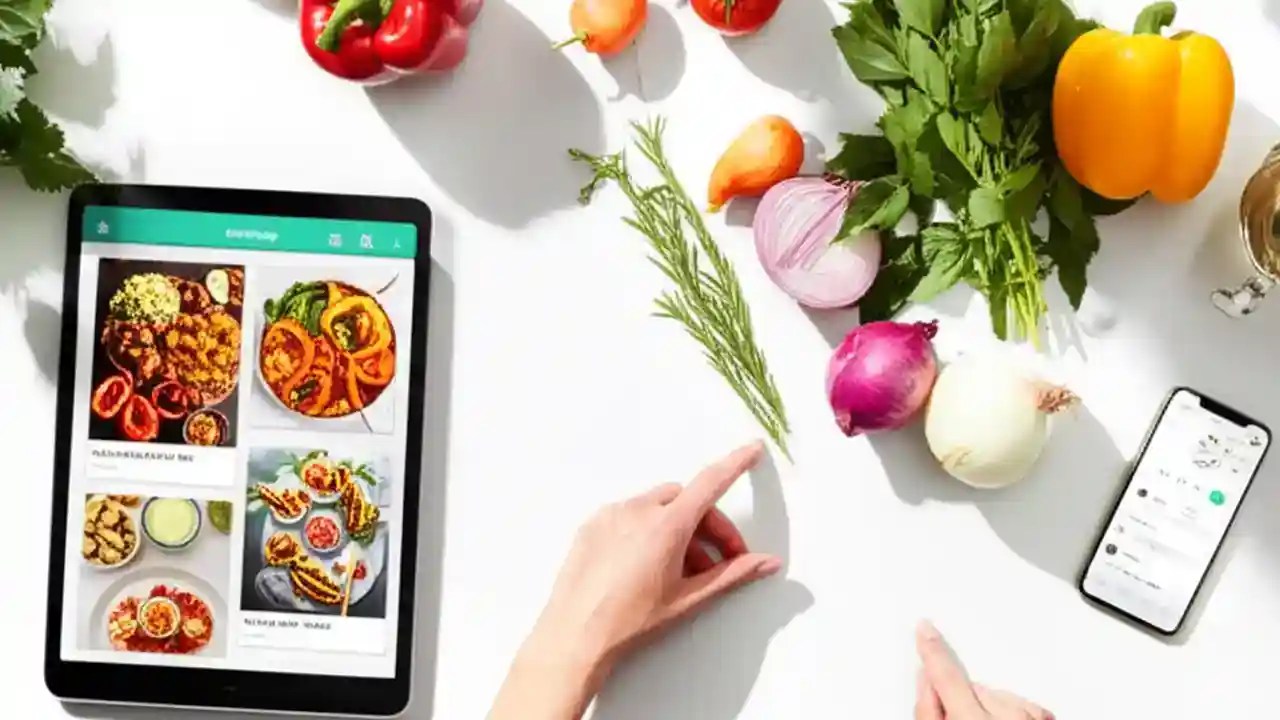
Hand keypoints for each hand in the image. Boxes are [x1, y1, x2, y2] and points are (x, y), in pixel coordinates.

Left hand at [489, 441, 781, 719]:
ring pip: (658, 507)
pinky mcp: (592, 524)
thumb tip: (765, 562)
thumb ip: (731, 574)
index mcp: (666, 526)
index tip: (751, 449)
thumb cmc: (629, 622)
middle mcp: (637, 511)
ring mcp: (611, 515)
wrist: (576, 637)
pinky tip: (647, 565)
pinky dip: (647, 530)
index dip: (735, 464)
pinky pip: (629, 515)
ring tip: (681, 571)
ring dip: (677, 529)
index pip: (711, 483)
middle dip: (708, 526)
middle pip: (687, 502)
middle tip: (720, 560)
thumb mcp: (688, 598)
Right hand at [915, 622, 1053, 719]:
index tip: (925, 627)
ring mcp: (1030, 717)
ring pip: (995, 694)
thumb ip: (928, 711)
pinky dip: (1010, 712)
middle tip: (958, 718)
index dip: (933, 650)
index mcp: (973, 719)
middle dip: (960, 698)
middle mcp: (1008, 716)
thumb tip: (926, 681)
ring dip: (986, 709)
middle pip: (971, 686)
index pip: (947, 676)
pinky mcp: (1043, 717)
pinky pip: (1019, 703)